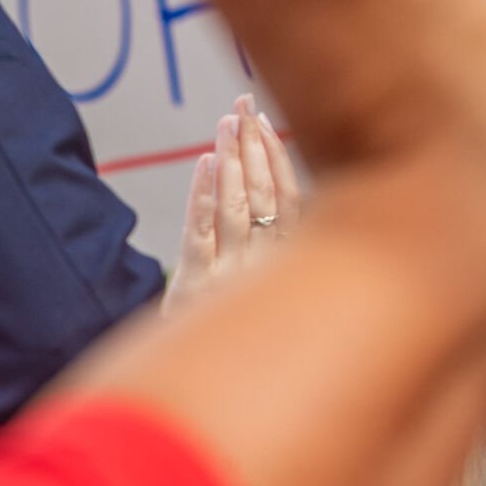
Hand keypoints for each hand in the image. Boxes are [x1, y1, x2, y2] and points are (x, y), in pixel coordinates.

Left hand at [162, 94, 299, 313]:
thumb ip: (272, 241)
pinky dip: (204, 193)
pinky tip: (206, 162)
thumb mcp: (263, 288)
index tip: (265, 123)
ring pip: (236, 207)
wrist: (205, 380)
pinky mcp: (194, 286)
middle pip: (264, 196)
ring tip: (226, 123)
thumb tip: (271, 178)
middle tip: (242, 106)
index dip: (278, 158)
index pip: (292, 199)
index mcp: (289, 266)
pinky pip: (200, 231)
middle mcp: (266, 269)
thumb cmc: (235, 328)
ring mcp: (229, 276)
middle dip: (253, 146)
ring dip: (232, 160)